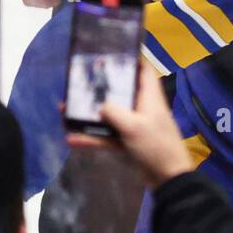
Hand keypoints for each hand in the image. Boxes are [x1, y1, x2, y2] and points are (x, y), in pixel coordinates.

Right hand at [67, 61, 192, 188]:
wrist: (167, 177)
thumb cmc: (155, 145)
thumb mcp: (134, 127)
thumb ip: (115, 113)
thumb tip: (100, 105)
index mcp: (150, 98)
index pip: (143, 72)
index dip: (131, 61)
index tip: (111, 55)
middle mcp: (142, 108)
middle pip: (121, 92)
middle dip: (100, 88)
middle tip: (79, 82)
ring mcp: (134, 126)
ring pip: (109, 116)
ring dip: (89, 115)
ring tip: (64, 110)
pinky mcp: (128, 142)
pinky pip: (107, 136)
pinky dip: (92, 137)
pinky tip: (71, 139)